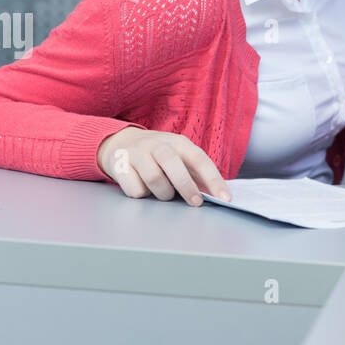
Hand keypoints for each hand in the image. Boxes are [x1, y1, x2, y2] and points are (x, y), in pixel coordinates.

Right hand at [96, 127, 232, 205]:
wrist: (121, 142)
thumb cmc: (159, 156)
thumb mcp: (180, 158)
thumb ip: (198, 175)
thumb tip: (219, 195)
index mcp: (178, 142)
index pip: (200, 159)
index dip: (214, 180)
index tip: (225, 199)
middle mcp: (157, 144)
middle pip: (174, 165)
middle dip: (187, 187)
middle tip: (195, 203)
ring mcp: (137, 153)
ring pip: (154, 179)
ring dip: (163, 193)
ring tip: (164, 193)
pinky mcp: (119, 164)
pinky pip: (135, 189)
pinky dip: (142, 194)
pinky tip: (142, 188)